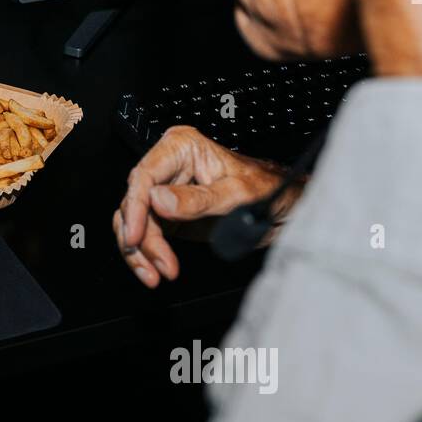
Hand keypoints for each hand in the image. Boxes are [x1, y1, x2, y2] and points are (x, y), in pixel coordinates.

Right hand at [113, 126, 300, 287]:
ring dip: (140, 252)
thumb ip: (199, 199)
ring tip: (156, 273)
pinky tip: (157, 269)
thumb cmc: (271, 189)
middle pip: (134, 203)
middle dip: (140, 238)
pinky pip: (145, 236)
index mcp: (182, 148)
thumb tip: (159, 200)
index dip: (135, 208)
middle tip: (155, 265)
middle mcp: (169, 168)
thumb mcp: (239, 194)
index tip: (136, 236)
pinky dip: (147, 255)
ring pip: (133, 223)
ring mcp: (166, 193)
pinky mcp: (168, 217)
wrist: (287, 208)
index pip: (144, 176)